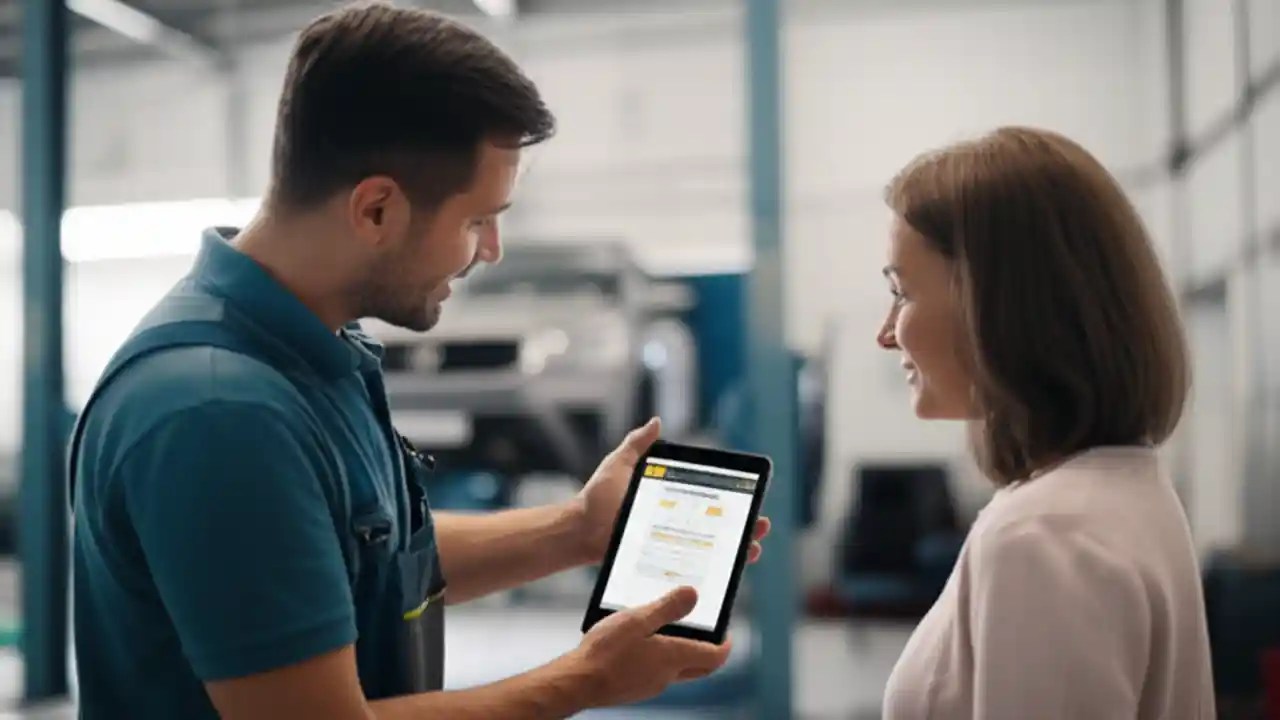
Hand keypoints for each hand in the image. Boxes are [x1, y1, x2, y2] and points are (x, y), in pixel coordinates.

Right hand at [564, 587, 730, 707]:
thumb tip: (694, 594)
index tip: (727, 632)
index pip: (715, 656)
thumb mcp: (637, 619)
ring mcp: (649, 686)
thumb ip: (667, 608)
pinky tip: (640, 644)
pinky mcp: (633, 688)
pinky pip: (655, 673)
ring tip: (670, 630)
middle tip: (707, 634)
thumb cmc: (605, 651)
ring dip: (681, 653)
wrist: (576, 683)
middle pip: (700, 667)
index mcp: (673, 658)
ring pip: (677, 670)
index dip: (725, 644)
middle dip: (708, 651)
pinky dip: (658, 659)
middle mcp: (666, 676)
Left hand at [573, 418, 772, 563]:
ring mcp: (670, 541)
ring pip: (711, 548)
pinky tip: (726, 572)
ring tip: (752, 549)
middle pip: (718, 524)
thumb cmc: (598, 497)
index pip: (710, 497)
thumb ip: (637, 445)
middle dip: (744, 526)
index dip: (734, 499)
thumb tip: (656, 422)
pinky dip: (711, 568)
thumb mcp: (619, 465)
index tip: (753, 499)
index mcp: (671, 496)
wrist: (580, 530)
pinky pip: (690, 565)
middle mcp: (674, 520)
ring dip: (736, 549)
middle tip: (760, 525)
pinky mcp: (662, 560)